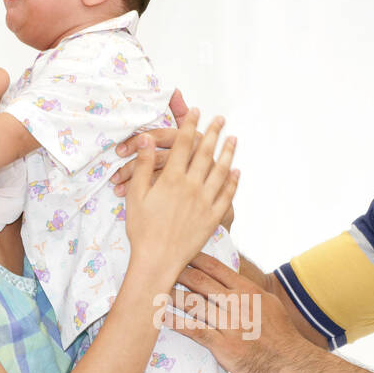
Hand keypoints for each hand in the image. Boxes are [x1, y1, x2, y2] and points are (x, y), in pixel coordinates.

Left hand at [111, 88, 191, 196]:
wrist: (213, 194)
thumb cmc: (199, 160)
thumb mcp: (192, 134)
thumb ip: (180, 113)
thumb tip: (174, 91)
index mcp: (192, 139)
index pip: (161, 137)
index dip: (139, 142)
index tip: (121, 150)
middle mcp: (192, 156)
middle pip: (157, 159)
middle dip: (132, 166)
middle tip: (115, 172)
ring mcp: (190, 176)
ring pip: (157, 176)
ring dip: (134, 180)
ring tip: (118, 183)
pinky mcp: (186, 193)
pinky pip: (159, 191)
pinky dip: (140, 192)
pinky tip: (127, 193)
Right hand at [123, 108, 238, 283]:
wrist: (158, 260)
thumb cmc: (142, 230)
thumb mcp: (136, 196)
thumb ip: (143, 166)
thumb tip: (146, 140)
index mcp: (171, 179)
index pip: (183, 144)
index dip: (189, 125)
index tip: (195, 112)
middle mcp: (192, 186)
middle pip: (205, 153)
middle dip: (213, 133)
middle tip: (220, 119)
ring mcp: (205, 202)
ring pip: (221, 171)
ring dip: (228, 152)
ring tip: (233, 139)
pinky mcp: (214, 218)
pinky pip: (227, 195)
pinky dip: (234, 181)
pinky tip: (237, 172)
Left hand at [167, 252, 315, 372]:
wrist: (293, 363)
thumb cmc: (281, 337)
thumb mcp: (268, 304)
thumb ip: (248, 292)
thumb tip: (231, 280)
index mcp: (248, 290)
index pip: (215, 267)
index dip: (193, 259)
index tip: (176, 254)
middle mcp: (237, 302)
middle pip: (199, 281)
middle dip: (176, 273)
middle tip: (156, 268)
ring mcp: (229, 323)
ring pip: (193, 303)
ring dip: (170, 295)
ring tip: (151, 290)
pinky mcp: (224, 344)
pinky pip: (194, 329)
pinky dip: (175, 322)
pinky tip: (160, 317)